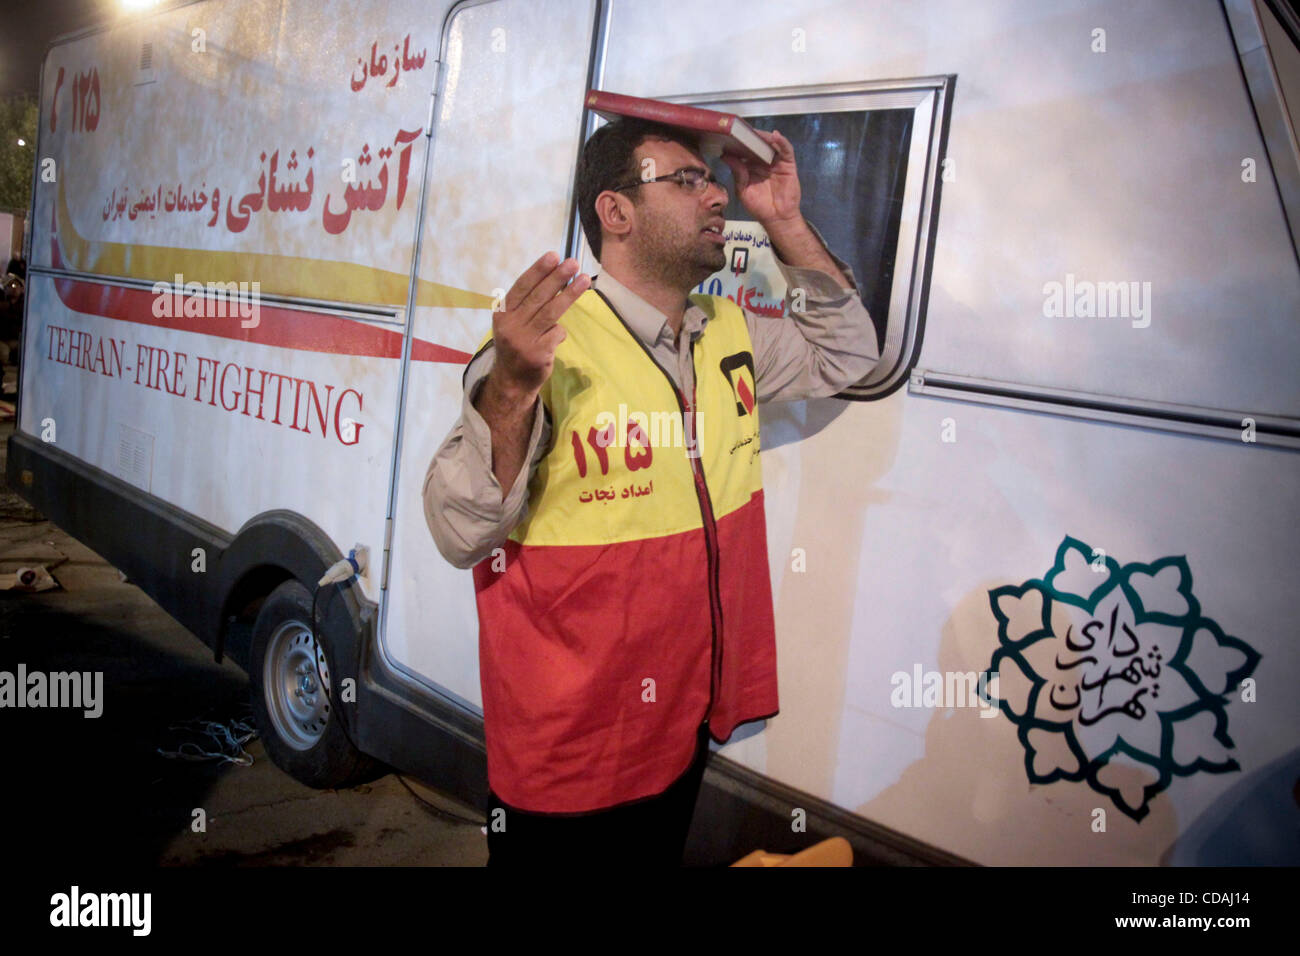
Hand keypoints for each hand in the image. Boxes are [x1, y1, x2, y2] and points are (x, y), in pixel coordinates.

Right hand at [488, 252, 589, 399]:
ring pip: (551, 312)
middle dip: (557, 278)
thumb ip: (527, 304)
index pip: (522, 286)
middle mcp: (510, 325)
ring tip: (584, 280)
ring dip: (569, 294)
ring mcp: (523, 340)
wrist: (511, 381)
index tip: (553, 256)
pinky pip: (557, 333)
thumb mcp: (512, 323)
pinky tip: (555, 336)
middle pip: (538, 297)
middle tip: (573, 263)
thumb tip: (556, 276)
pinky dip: (560, 332)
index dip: (538, 270)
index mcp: (503, 313)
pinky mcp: (538, 353)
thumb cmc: (517, 345)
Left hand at [721, 128, 801, 226]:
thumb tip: (726, 156)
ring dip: (764, 137)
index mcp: (750, 167)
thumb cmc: (759, 207)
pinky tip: (775, 136)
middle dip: (749, 137)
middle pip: (757, 144)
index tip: (728, 135)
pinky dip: (781, 141)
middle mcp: (763, 162)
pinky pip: (786, 150)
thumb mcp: (743, 190)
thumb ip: (737, 173)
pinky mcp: (788, 164)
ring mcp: (776, 162)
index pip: (744, 151)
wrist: (777, 218)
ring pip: (770, 144)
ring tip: (755, 132)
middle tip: (740, 130)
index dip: (737, 143)